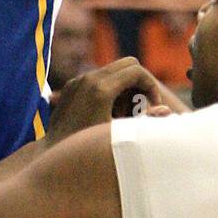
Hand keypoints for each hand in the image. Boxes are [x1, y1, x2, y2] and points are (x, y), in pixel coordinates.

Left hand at [47, 57, 161, 144]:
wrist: (51, 153)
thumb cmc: (86, 150)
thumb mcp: (119, 136)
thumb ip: (146, 122)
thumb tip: (166, 110)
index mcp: (101, 88)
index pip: (136, 70)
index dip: (150, 86)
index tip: (153, 106)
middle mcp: (88, 79)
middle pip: (127, 64)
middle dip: (139, 84)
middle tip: (139, 109)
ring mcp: (78, 81)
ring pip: (113, 71)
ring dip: (125, 88)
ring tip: (122, 116)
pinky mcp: (71, 87)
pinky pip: (98, 78)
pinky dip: (110, 90)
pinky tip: (107, 116)